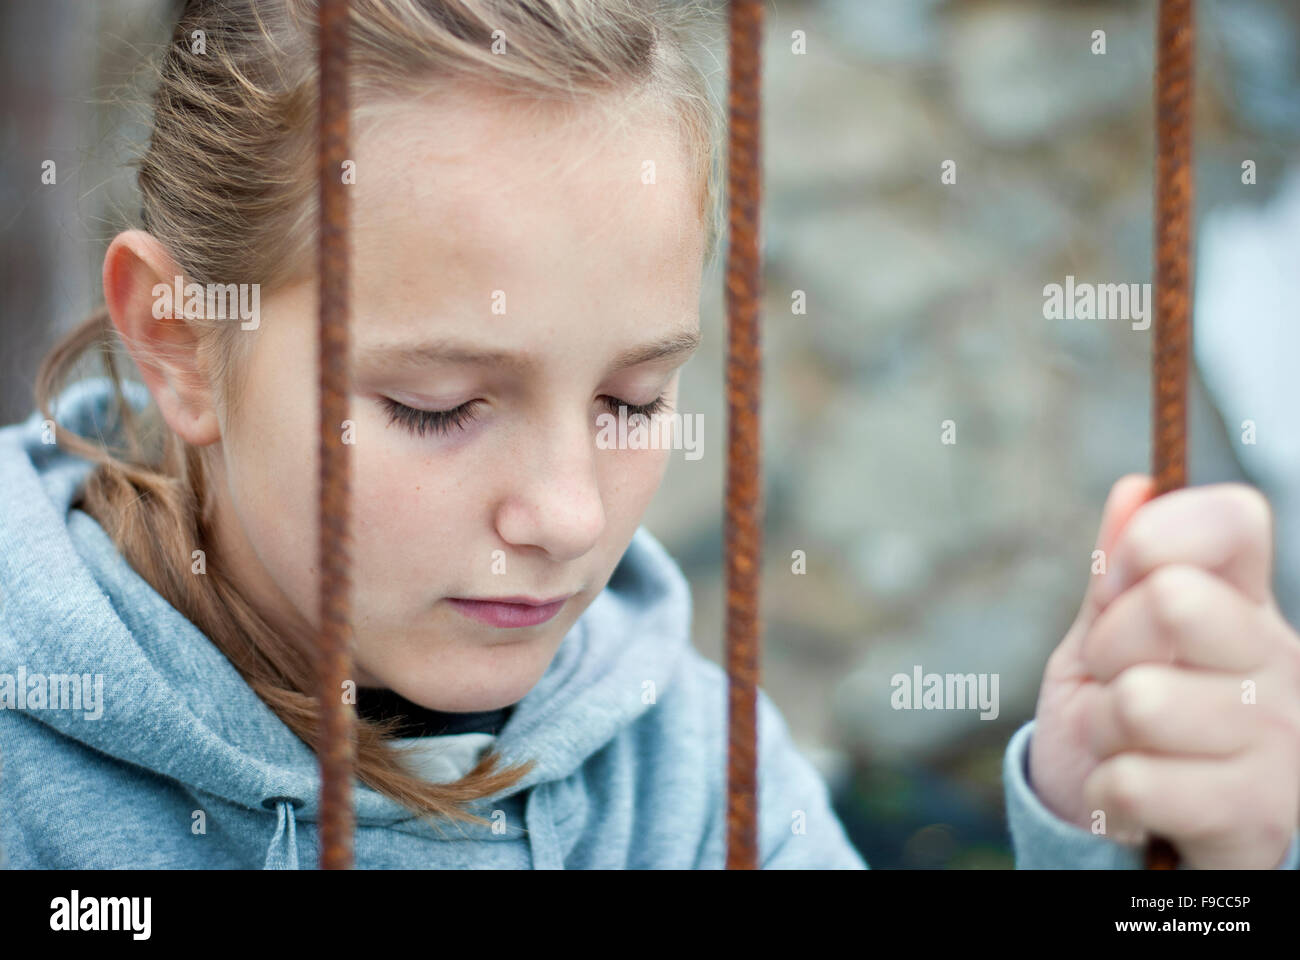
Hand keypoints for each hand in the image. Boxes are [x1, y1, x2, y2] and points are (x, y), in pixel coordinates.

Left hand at [1029, 474, 1299, 867]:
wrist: (1128, 834)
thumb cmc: (1121, 725)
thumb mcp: (1106, 643)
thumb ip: (1117, 576)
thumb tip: (1134, 489)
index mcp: (1244, 606)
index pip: (1231, 519)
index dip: (1153, 537)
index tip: (1118, 585)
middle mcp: (1280, 662)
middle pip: (1172, 599)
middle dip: (1108, 646)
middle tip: (1116, 682)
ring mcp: (1280, 741)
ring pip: (1140, 701)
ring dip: (1103, 729)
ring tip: (1127, 745)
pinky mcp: (1258, 816)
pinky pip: (1133, 781)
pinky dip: (1107, 793)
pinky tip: (1134, 798)